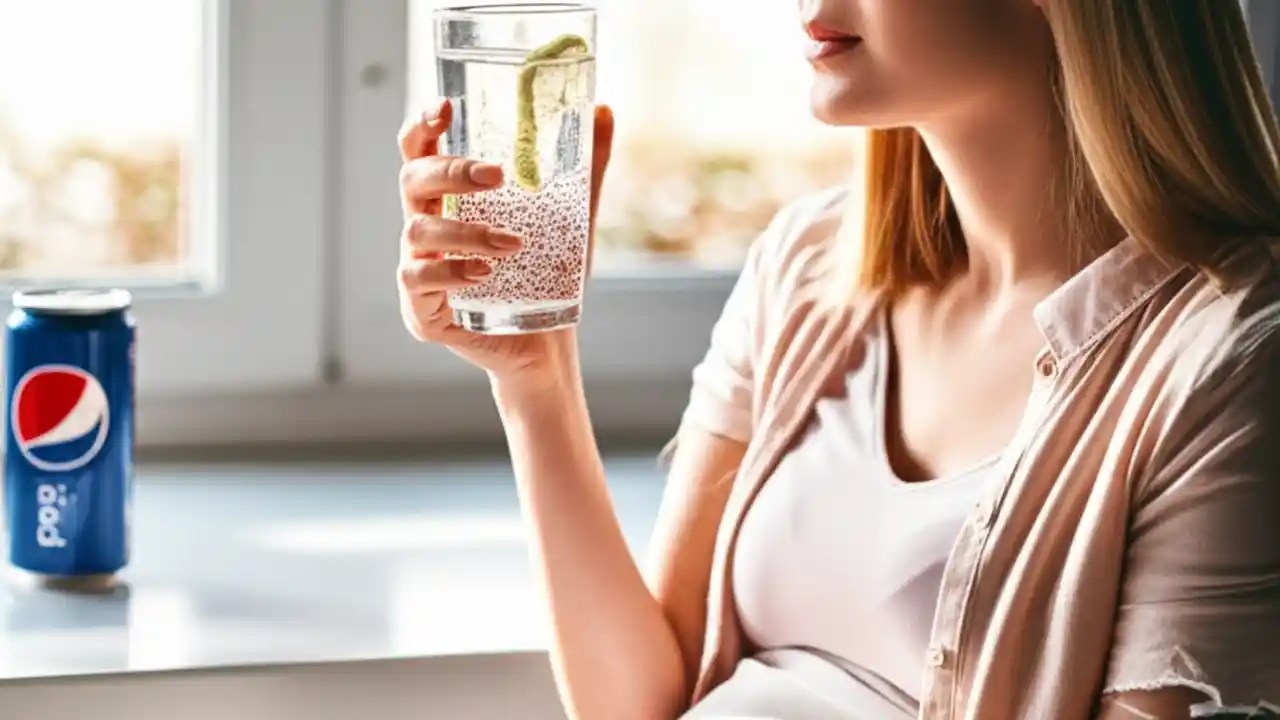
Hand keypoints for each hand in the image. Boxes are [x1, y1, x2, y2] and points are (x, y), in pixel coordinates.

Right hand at [396, 98, 614, 387]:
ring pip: (416, 233)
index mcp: (449, 202)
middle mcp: (426, 230)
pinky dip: (450, 273)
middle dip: (449, 172)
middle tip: (496, 176)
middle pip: (412, 181)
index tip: (445, 108)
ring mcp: (418, 270)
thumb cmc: (548, 275)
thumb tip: (605, 110)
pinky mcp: (422, 312)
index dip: (423, 127)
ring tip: (512, 243)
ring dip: (466, 232)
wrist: (548, 343)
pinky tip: (484, 273)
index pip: (420, 152)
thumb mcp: (573, 216)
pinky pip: (418, 282)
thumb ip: (586, 167)